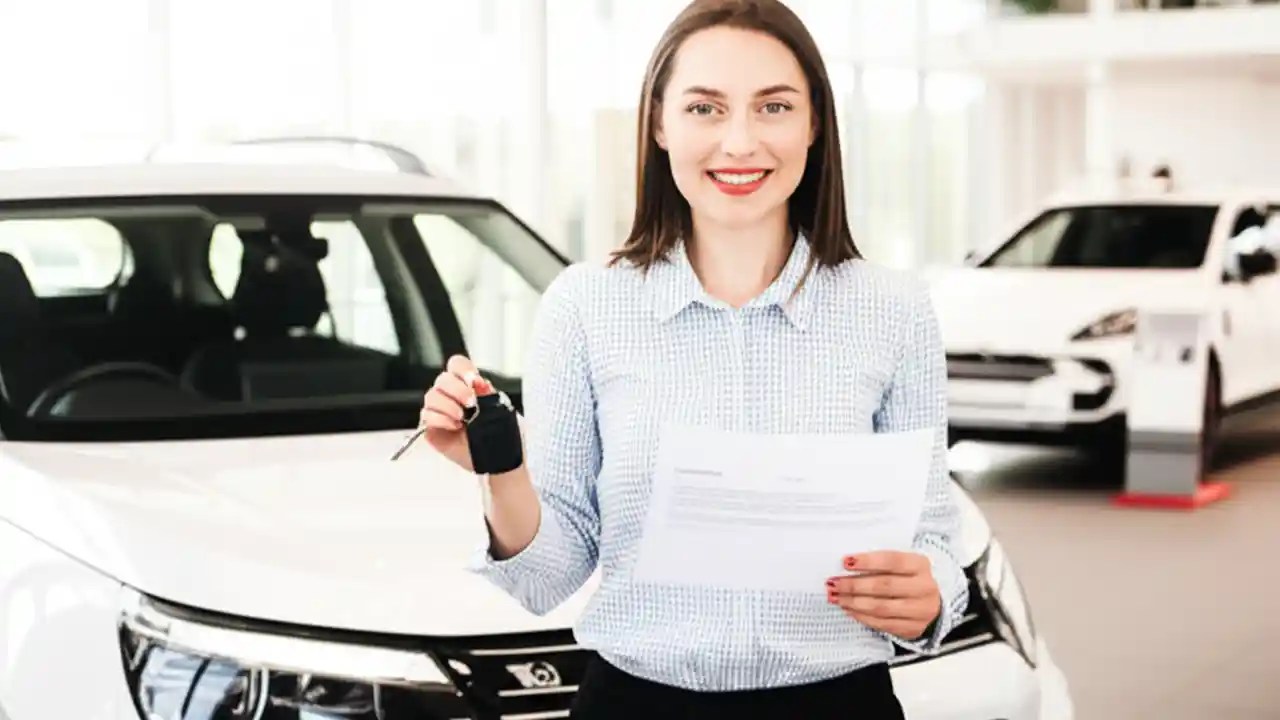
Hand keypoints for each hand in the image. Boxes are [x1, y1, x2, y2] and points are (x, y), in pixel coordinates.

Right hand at [420, 354, 494, 471]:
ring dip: (448, 405)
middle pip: (443, 379)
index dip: (463, 369)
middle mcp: (451, 395)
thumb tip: (478, 382)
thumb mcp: (498, 409)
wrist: (496, 457)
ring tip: (462, 417)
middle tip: (471, 402)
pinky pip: (426, 415)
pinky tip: (455, 426)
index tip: (474, 381)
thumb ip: (487, 394)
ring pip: (431, 395)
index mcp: (468, 385)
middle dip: (457, 389)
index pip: (457, 365)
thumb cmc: (498, 433)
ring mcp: (439, 410)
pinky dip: (440, 418)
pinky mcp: (432, 426)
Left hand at [827, 551, 941, 640]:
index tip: (846, 561)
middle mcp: (924, 588)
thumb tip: (848, 564)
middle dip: (854, 585)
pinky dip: (861, 616)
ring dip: (853, 602)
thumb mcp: (903, 565)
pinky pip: (882, 623)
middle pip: (884, 586)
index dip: (868, 561)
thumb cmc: (909, 579)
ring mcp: (920, 611)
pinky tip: (848, 609)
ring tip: (836, 597)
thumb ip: (881, 563)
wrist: (933, 604)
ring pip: (881, 607)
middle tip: (833, 583)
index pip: (893, 561)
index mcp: (920, 565)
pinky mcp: (912, 628)